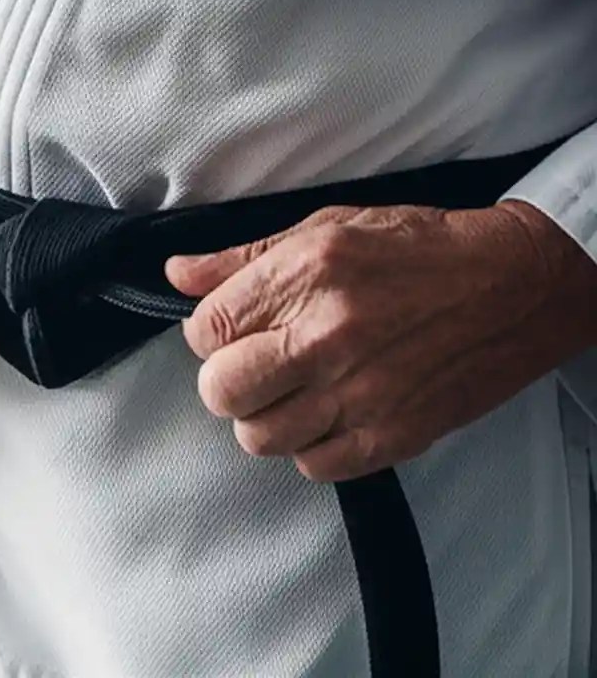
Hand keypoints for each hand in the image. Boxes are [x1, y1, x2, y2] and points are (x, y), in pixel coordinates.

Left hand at [166, 201, 596, 481]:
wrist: (516, 284)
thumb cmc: (419, 249)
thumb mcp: (326, 228)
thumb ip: (243, 258)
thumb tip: (178, 273)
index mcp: (306, 275)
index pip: (205, 331)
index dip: (209, 332)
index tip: (232, 329)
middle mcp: (328, 336)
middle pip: (222, 392)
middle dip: (227, 380)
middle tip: (256, 364)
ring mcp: (361, 392)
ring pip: (259, 437)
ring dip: (266, 416)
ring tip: (295, 389)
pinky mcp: (392, 434)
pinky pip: (313, 466)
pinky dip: (311, 446)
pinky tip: (329, 413)